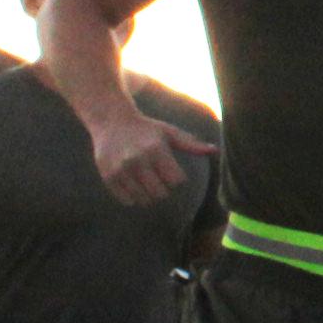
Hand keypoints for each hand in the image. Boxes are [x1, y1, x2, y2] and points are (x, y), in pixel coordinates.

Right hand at [87, 103, 204, 204]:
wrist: (112, 121)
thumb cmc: (147, 129)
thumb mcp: (169, 132)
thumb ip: (191, 144)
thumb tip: (214, 150)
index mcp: (156, 149)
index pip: (176, 180)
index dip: (177, 179)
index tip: (171, 172)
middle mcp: (138, 160)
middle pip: (161, 193)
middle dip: (163, 189)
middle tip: (159, 179)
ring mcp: (121, 169)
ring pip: (144, 199)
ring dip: (148, 195)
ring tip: (145, 181)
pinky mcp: (108, 176)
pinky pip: (127, 200)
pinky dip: (133, 197)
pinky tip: (133, 184)